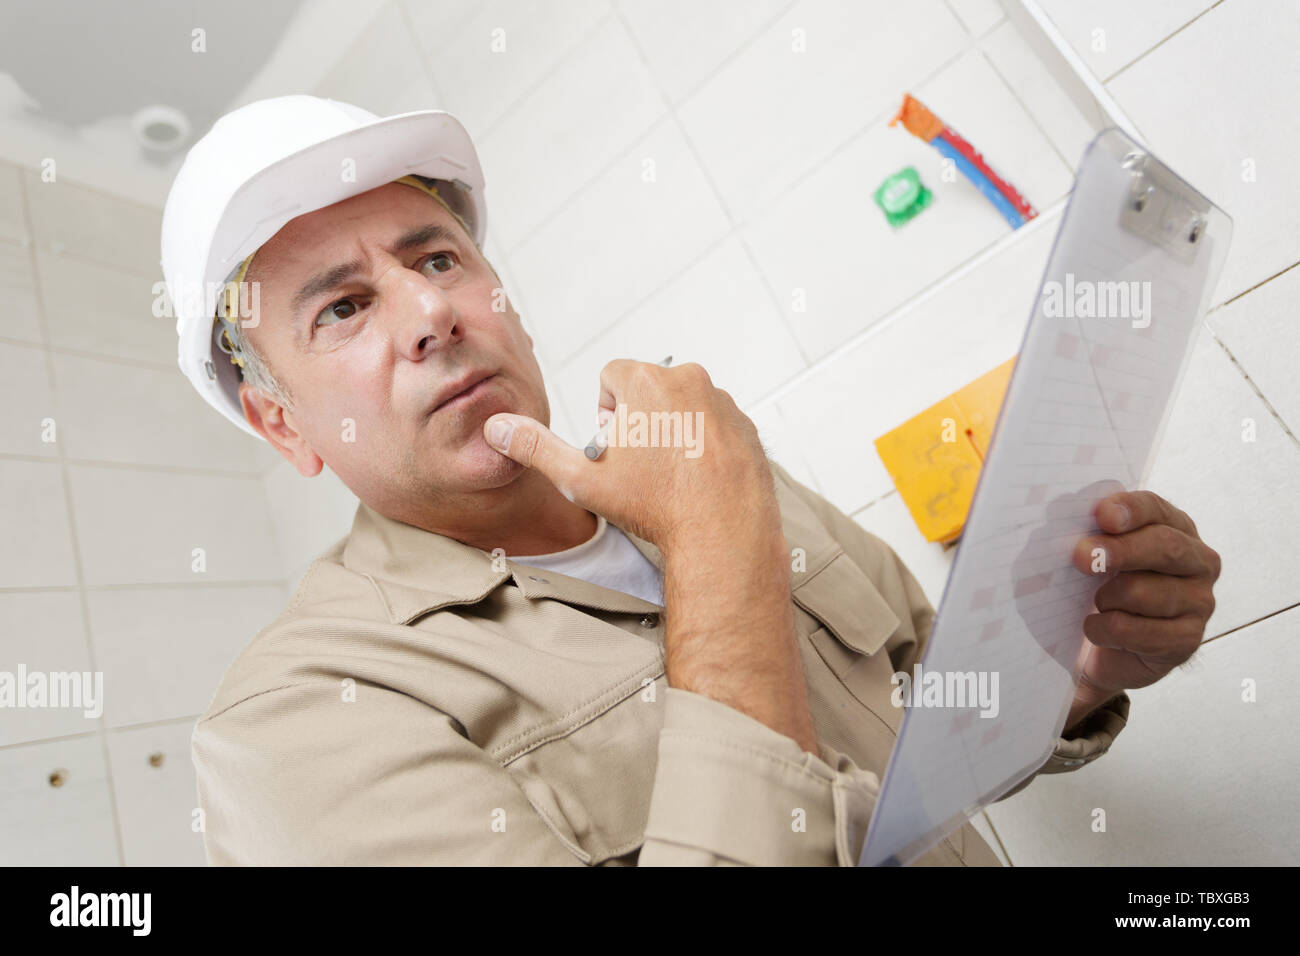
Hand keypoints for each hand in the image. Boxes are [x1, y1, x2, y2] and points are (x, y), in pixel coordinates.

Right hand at [482, 359, 778, 549]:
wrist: (723, 532)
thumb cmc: (654, 506)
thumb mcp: (582, 479)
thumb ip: (536, 449)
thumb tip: (496, 428)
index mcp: (647, 380)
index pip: (611, 375)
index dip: (605, 412)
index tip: (612, 446)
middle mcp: (688, 379)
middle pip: (648, 387)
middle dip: (637, 419)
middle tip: (638, 465)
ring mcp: (722, 401)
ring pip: (683, 406)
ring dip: (671, 429)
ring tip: (669, 475)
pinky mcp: (746, 425)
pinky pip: (714, 424)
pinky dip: (704, 444)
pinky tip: (698, 479)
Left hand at [1066, 490, 1221, 730]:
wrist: (1108, 653)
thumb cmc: (1102, 591)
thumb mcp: (1096, 556)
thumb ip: (1090, 534)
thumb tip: (1062, 519)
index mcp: (1176, 528)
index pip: (1156, 509)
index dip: (1130, 510)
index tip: (1102, 515)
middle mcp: (1199, 562)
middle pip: (1165, 547)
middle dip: (1119, 551)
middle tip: (1081, 558)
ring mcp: (1200, 602)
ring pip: (1142, 592)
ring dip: (1105, 599)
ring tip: (1097, 604)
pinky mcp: (1188, 640)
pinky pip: (1136, 632)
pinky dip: (1104, 630)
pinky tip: (1098, 629)